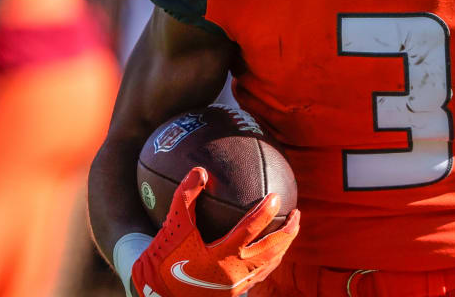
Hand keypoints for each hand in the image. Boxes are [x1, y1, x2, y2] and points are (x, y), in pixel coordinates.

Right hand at [130, 167, 298, 296]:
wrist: (158, 296)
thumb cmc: (164, 260)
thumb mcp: (172, 227)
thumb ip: (185, 197)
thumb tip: (200, 171)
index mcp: (221, 257)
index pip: (250, 231)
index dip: (265, 212)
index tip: (276, 197)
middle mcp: (234, 274)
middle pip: (272, 251)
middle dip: (289, 232)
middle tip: (296, 214)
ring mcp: (237, 287)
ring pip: (270, 265)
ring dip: (283, 247)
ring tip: (289, 231)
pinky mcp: (234, 294)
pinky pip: (261, 275)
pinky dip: (270, 260)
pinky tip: (268, 252)